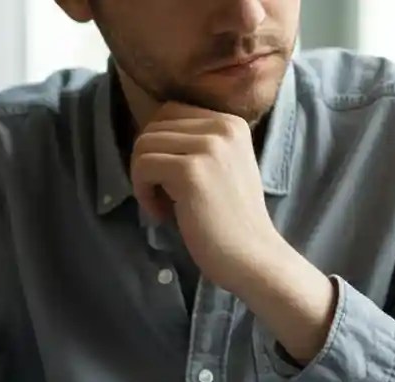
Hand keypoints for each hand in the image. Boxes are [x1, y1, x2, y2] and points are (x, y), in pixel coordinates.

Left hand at [130, 103, 286, 296]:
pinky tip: (161, 214)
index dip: (159, 146)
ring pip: (144, 144)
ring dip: (142, 178)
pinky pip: (143, 166)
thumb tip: (148, 135)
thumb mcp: (222, 167)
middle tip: (161, 196)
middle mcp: (223, 127)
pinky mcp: (191, 171)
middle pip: (154, 126)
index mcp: (231, 123)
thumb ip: (196, 145)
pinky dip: (142, 192)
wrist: (252, 257)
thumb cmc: (232, 221)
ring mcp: (208, 147)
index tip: (169, 180)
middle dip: (148, 161)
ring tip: (162, 206)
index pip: (170, 112)